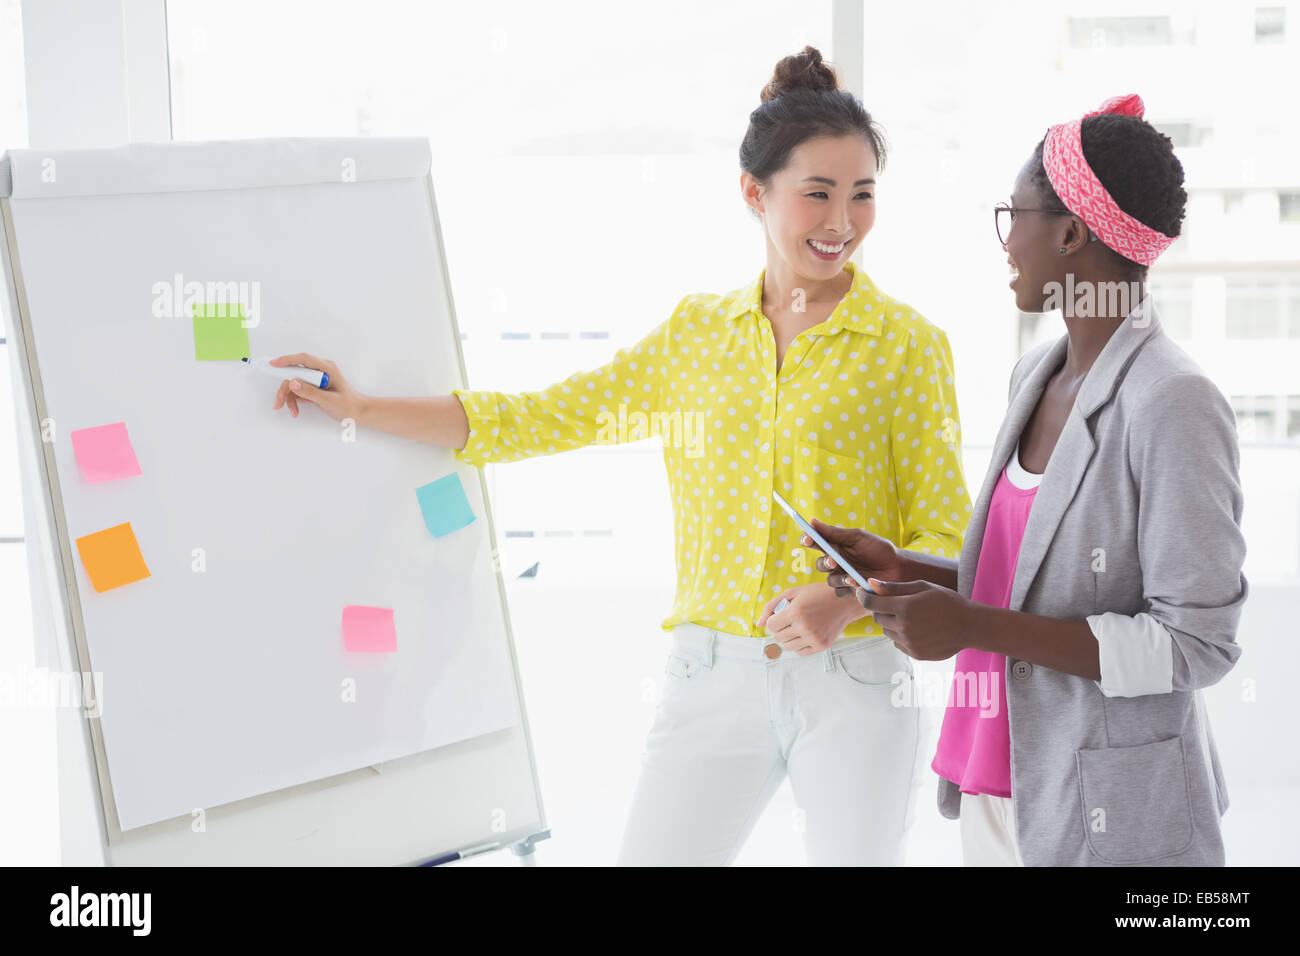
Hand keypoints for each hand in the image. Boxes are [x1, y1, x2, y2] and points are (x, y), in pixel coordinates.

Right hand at [270, 353, 365, 422]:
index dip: (287, 360)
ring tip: (292, 411)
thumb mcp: (329, 400)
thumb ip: (310, 391)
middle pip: (295, 373)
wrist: (358, 412)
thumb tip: (293, 383)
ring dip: (289, 397)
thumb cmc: (349, 405)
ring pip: (294, 383)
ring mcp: (316, 379)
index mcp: (327, 368)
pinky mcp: (314, 387)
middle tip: (279, 401)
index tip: (273, 364)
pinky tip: (297, 409)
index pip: (303, 359)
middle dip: (285, 388)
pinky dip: (295, 400)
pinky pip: (298, 390)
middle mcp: (320, 371)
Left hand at [756, 583, 865, 655]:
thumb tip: (759, 624)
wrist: (844, 602)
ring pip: (787, 646)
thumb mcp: (792, 593)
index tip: (781, 615)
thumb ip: (771, 606)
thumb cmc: (817, 594)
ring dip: (788, 638)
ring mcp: (813, 638)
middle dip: (779, 629)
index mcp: (795, 612)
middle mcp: (804, 627)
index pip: (771, 626)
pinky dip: (799, 645)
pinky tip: (806, 634)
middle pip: (777, 638)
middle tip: (789, 621)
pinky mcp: (822, 646)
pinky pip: (800, 652)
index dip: (773, 621)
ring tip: (797, 627)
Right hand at [801, 518, 907, 597]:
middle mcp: (836, 562)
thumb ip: (835, 532)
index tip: (808, 539)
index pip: (814, 542)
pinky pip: (840, 592)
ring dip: (839, 578)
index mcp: (835, 546)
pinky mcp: (850, 591)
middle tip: (834, 561)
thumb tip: (812, 522)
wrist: (899, 568)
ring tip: (853, 577)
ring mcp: (842, 577)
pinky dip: (848, 589)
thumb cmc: (879, 549)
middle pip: (819, 564)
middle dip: (825, 563)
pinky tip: (859, 585)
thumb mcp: (858, 537)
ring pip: (829, 580)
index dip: (807, 540)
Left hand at [855, 578, 977, 660]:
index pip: (871, 603)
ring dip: (892, 623)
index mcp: (905, 607)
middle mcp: (904, 627)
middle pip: (878, 618)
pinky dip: (902, 636)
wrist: (970, 626)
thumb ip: (894, 587)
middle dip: (881, 609)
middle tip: (896, 604)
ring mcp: (909, 643)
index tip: (862, 593)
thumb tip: (870, 584)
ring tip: (912, 617)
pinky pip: (898, 643)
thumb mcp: (922, 587)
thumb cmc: (947, 601)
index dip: (863, 597)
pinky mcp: (914, 654)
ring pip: (887, 632)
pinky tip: (919, 629)